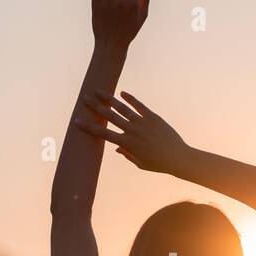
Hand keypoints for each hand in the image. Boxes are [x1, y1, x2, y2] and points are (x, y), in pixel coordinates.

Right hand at [75, 90, 189, 175]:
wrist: (177, 157)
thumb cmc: (158, 164)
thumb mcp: (140, 163)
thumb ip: (127, 154)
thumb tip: (116, 148)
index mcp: (126, 144)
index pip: (102, 134)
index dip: (88, 127)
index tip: (77, 121)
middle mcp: (132, 131)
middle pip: (109, 116)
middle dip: (95, 107)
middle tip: (84, 99)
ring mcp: (142, 122)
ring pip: (122, 108)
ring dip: (109, 99)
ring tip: (99, 91)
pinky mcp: (153, 117)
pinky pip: (139, 105)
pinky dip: (130, 98)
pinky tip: (122, 92)